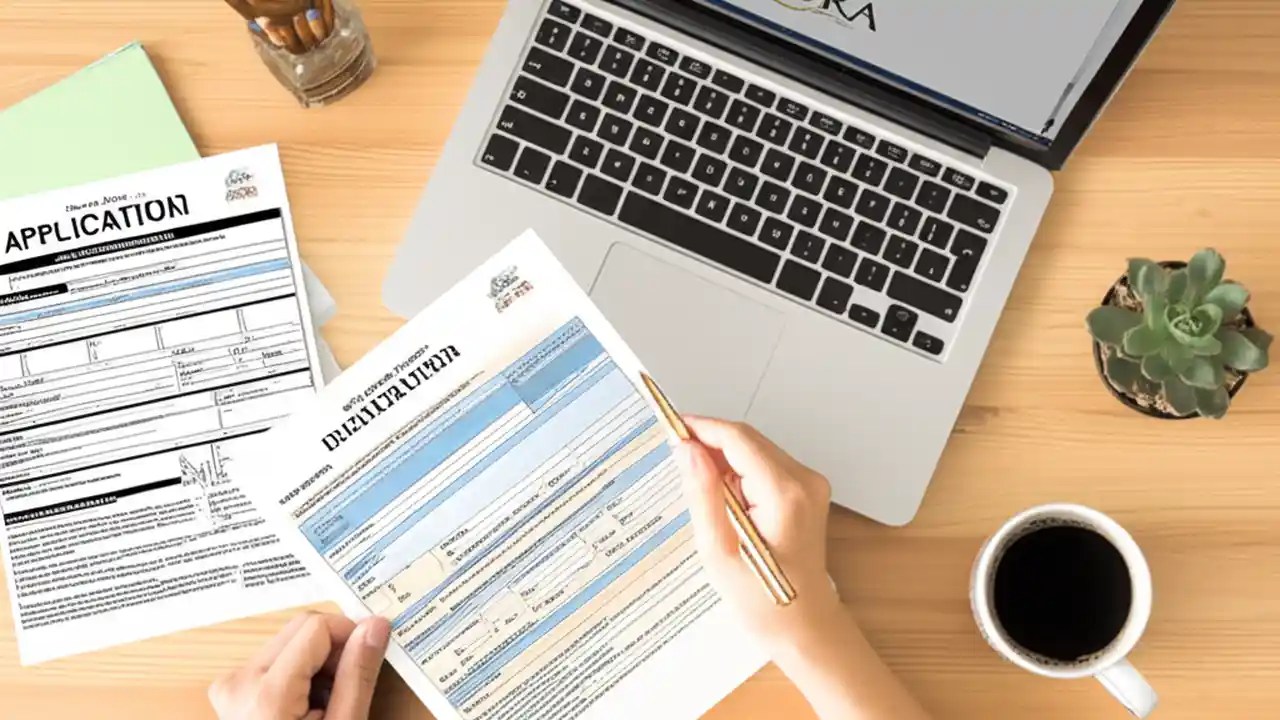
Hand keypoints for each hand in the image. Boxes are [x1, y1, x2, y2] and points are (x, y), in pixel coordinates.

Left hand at [209, 612, 390, 719]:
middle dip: (333, 649)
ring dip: (317, 662)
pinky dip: (299, 672)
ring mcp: (231, 684)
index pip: (317, 626)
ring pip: (289, 641)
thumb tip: (375, 626)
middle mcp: (240, 680)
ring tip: (326, 704)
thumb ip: (358, 674)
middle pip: (301, 629)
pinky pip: (275, 659)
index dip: (350, 635)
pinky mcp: (232, 689)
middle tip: (347, 687)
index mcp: (268, 692)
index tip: (367, 659)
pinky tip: (307, 706)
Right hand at [674, 416, 840, 653]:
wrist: (803, 625)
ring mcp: (810, 484)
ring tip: (704, 498)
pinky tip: (726, 503)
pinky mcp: (806, 491)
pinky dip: (739, 475)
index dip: (702, 428)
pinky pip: (764, 466)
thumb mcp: (719, 550)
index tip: (671, 427)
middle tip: (676, 460)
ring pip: (754, 451)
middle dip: (710, 445)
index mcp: (784, 494)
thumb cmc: (762, 600)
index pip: (738, 439)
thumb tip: (687, 449)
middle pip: (747, 440)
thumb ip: (703, 494)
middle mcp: (804, 480)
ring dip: (724, 462)